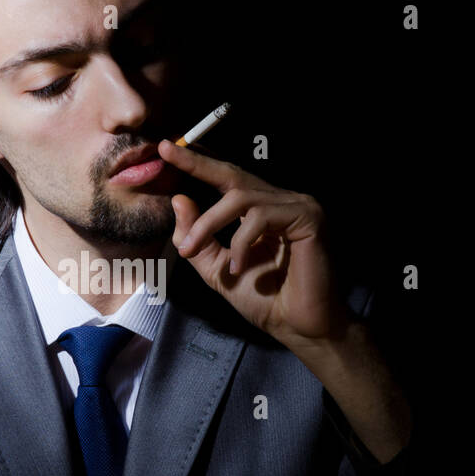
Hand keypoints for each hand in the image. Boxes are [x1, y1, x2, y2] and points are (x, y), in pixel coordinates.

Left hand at [157, 139, 351, 345]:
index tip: (166, 148)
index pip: (227, 180)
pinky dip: (241, 243)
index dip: (198, 163)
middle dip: (196, 165)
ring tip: (191, 251)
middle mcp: (282, 201)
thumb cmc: (265, 300)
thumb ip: (198, 237)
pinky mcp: (309, 218)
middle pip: (233, 176)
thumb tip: (178, 199)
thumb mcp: (218, 269)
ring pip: (241, 197)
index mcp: (262, 209)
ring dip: (208, 224)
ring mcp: (298, 205)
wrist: (297, 327)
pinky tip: (238, 268)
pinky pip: (261, 218)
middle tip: (165, 154)